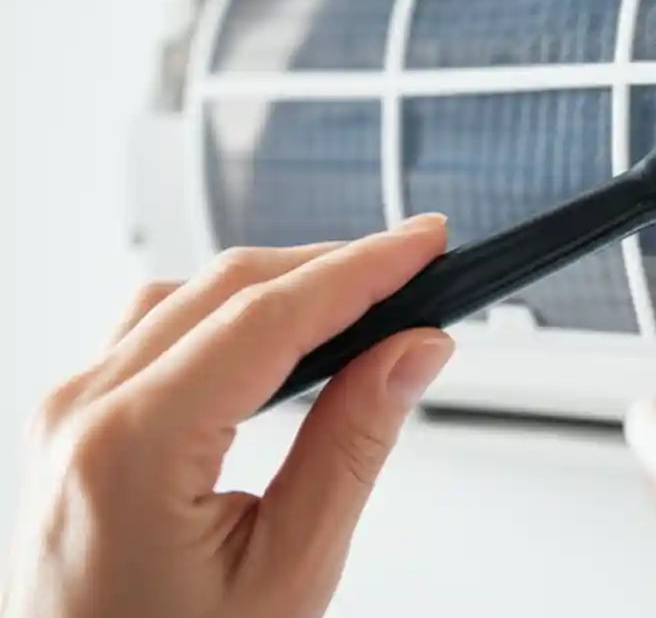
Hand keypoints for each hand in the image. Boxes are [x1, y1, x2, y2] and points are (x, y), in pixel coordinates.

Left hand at [2, 214, 454, 617]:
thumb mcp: (288, 571)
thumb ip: (353, 445)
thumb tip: (411, 352)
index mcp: (130, 448)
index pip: (268, 317)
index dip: (361, 268)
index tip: (425, 244)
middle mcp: (84, 413)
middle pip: (226, 287)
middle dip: (332, 263)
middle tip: (417, 264)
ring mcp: (70, 415)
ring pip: (188, 296)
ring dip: (282, 282)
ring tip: (363, 296)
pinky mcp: (77, 425)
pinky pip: (156, 329)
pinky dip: (232, 311)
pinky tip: (281, 329)